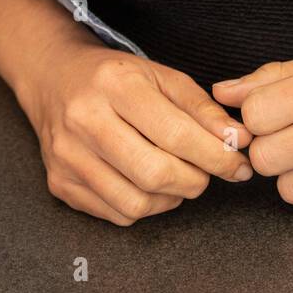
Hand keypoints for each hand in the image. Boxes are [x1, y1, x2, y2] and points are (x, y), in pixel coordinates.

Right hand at [19, 35, 252, 224]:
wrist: (53, 79)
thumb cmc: (115, 79)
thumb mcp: (162, 77)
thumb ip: (203, 110)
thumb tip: (239, 140)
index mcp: (115, 85)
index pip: (176, 134)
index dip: (216, 157)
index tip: (238, 165)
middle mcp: (84, 120)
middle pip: (155, 174)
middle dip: (194, 181)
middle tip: (204, 173)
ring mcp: (68, 157)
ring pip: (136, 203)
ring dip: (171, 199)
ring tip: (177, 179)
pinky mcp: (60, 184)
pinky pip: (117, 215)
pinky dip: (144, 207)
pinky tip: (147, 185)